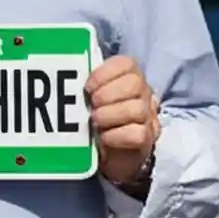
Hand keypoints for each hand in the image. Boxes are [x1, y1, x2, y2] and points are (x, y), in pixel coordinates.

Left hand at [86, 55, 159, 185]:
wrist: (110, 154)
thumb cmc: (98, 117)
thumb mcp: (92, 97)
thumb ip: (88, 84)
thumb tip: (69, 73)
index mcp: (131, 77)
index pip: (127, 64)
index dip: (104, 73)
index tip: (87, 86)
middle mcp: (145, 94)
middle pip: (134, 84)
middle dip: (107, 94)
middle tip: (91, 104)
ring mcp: (149, 117)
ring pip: (137, 109)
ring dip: (110, 115)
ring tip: (94, 121)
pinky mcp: (147, 140)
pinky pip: (137, 134)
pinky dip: (116, 135)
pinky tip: (103, 137)